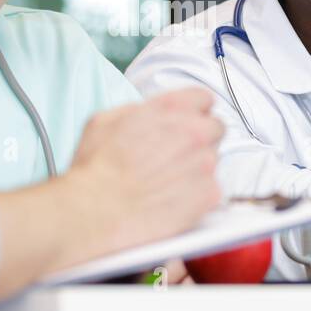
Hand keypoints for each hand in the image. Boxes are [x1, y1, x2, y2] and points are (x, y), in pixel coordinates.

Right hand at [67, 88, 224, 260]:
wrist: (96, 211)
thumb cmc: (95, 169)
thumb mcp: (104, 120)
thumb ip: (138, 110)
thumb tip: (150, 114)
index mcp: (170, 109)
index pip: (203, 99)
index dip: (193, 112)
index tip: (186, 124)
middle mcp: (193, 132)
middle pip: (216, 128)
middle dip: (200, 139)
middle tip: (177, 155)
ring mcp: (205, 164)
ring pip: (213, 160)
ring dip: (197, 168)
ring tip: (167, 182)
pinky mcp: (209, 195)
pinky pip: (213, 189)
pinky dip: (198, 195)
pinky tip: (173, 200)